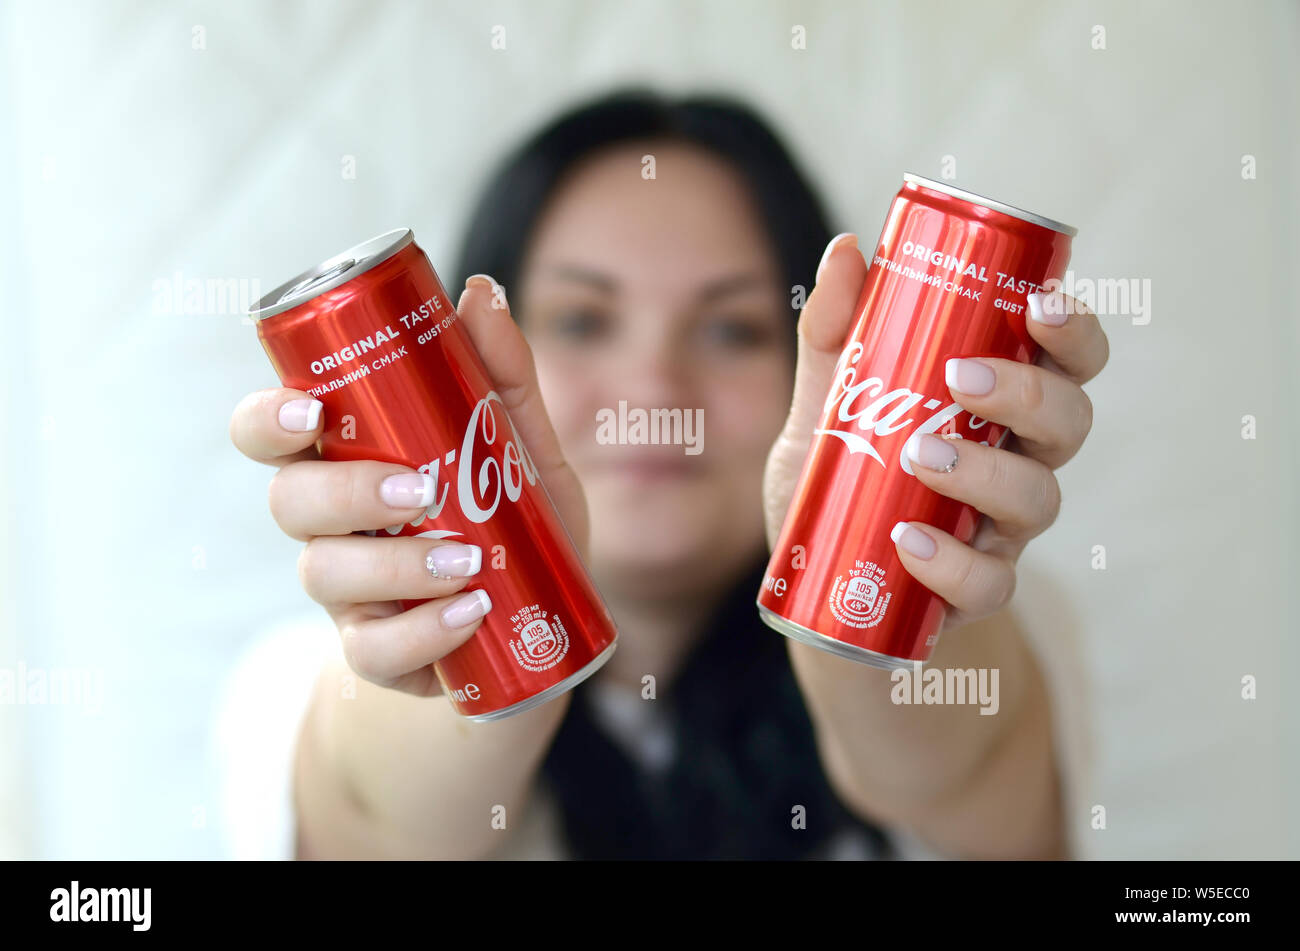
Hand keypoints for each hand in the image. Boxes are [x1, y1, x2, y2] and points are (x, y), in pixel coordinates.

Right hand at [230, 275, 589, 694]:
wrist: (547, 623)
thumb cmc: (517, 521)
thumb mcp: (522, 446)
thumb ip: (503, 377)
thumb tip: (481, 291)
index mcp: (348, 460)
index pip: (270, 432)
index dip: (267, 419)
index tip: (310, 411)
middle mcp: (333, 526)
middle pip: (287, 502)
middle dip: (344, 493)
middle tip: (419, 489)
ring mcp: (350, 593)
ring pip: (324, 575)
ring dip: (395, 563)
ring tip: (469, 557)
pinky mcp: (379, 651)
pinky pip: (371, 651)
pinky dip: (421, 631)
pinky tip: (468, 611)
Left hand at [764, 234, 1108, 632]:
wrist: (817, 580)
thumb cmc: (840, 477)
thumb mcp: (824, 405)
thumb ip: (834, 336)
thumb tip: (848, 249)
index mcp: (999, 406)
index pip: (1066, 361)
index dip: (1073, 331)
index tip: (1041, 303)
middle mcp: (1018, 462)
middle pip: (1069, 423)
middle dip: (1028, 394)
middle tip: (960, 380)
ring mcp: (1001, 530)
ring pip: (1037, 499)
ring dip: (986, 474)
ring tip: (920, 457)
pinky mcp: (974, 591)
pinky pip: (991, 583)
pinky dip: (954, 563)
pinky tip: (910, 540)